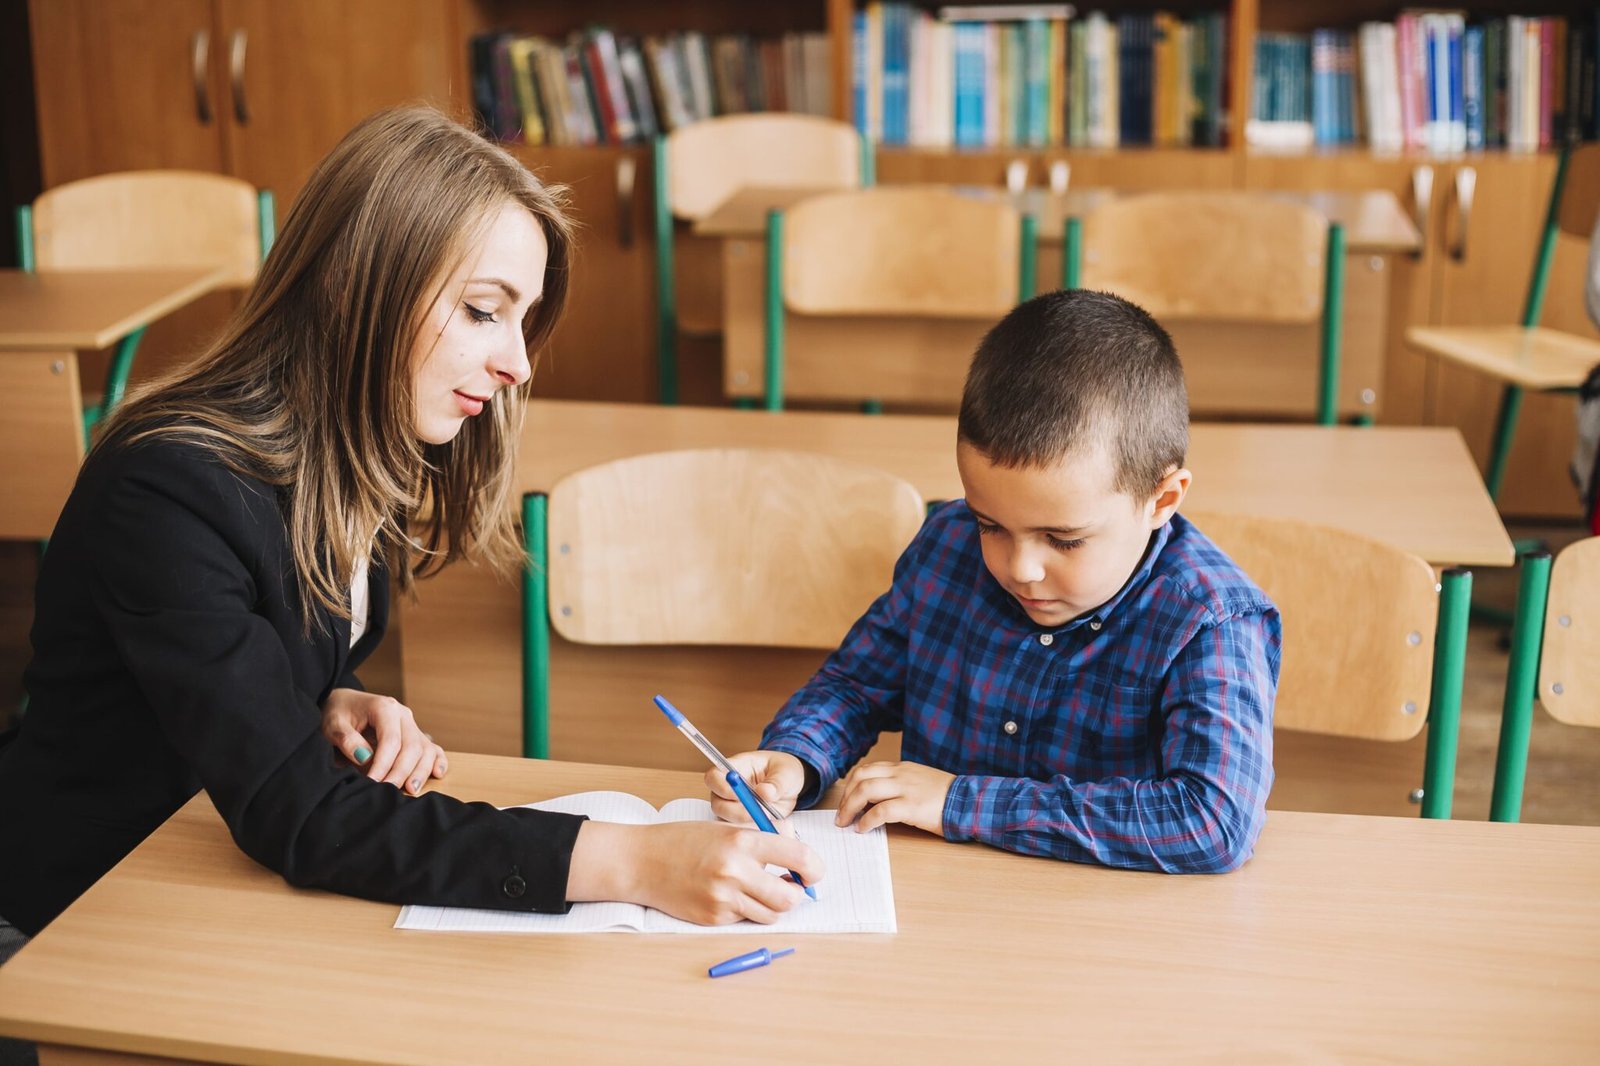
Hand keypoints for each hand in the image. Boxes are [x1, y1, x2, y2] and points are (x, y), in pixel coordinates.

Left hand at [320, 688, 446, 795]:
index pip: (391, 740)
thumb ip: (347, 739)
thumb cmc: (338, 714)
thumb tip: (364, 757)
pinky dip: (437, 761)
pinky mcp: (414, 735)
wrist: (344, 704)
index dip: (384, 764)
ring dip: (420, 771)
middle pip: (412, 746)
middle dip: (401, 772)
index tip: (372, 782)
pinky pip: (432, 748)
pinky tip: (437, 774)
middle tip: (388, 791)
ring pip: (425, 749)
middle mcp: (403, 715)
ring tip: (411, 790)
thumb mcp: (333, 724)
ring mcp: (411, 725)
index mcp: (385, 708)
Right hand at [567, 820, 824, 925]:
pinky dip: (746, 911)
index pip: (798, 856)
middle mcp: (735, 871)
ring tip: (758, 889)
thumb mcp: (725, 828)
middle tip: (791, 886)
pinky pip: (745, 920)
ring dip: (772, 905)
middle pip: (789, 897)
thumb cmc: (683, 840)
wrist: (641, 861)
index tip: (813, 871)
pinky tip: (729, 896)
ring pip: (770, 914)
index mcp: (741, 840)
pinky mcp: (713, 918)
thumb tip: (798, 854)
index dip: (814, 867)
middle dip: (796, 894)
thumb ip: (762, 840)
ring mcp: (723, 899)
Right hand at [705, 750, 807, 829]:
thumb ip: (776, 782)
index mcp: (735, 769)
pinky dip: (752, 833)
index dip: (721, 787)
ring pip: (728, 821)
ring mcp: (733, 808)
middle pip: (717, 804)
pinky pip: (739, 832)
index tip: (740, 795)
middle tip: (758, 813)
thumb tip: (764, 792)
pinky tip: (766, 828)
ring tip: (767, 819)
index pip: (714, 777)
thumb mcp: (787, 772)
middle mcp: (728, 790)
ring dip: (746, 823)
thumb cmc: (784, 772)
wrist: (790, 787)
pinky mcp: (741, 823)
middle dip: (736, 812)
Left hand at [836, 760, 954, 835]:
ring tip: (846, 823)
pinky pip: (880, 811)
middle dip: (845, 797)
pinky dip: (866, 820)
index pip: (866, 769)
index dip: (851, 785)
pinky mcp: (912, 806)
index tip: (846, 801)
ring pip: (865, 790)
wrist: (970, 801)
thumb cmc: (947, 796)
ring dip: (849, 808)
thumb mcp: (920, 782)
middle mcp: (901, 774)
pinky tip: (863, 829)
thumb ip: (900, 785)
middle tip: (841, 815)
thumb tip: (877, 800)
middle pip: (860, 777)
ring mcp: (906, 789)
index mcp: (902, 768)